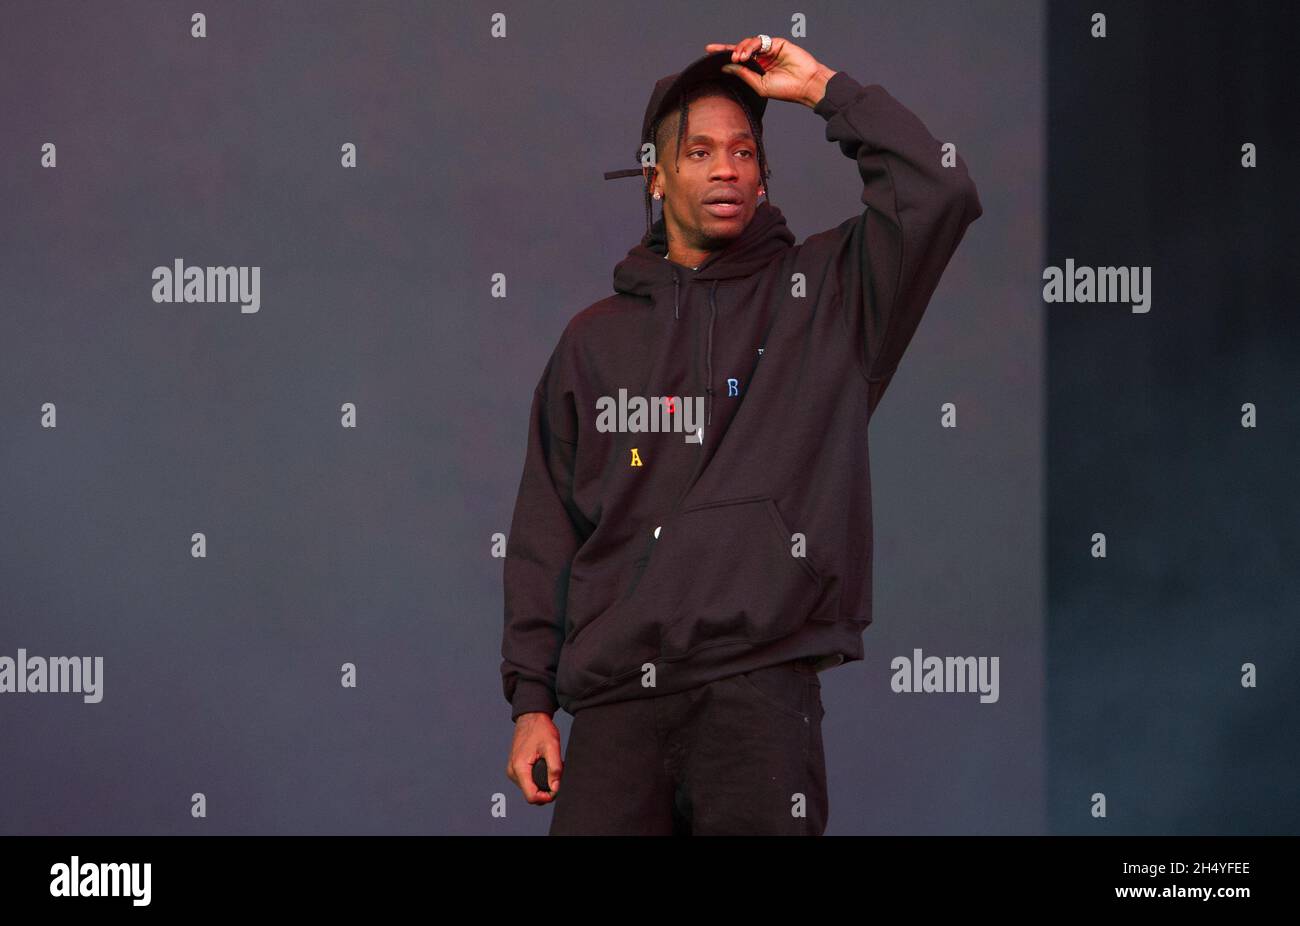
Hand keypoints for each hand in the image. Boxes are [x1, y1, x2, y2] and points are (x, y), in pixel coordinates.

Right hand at [506, 712, 562, 804]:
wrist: (530, 717)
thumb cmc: (540, 729)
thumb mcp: (552, 746)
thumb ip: (555, 768)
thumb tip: (556, 788)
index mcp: (519, 768)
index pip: (531, 796)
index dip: (546, 797)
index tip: (557, 789)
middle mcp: (512, 772)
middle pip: (530, 794)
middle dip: (546, 790)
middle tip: (557, 776)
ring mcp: (512, 770)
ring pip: (529, 789)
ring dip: (541, 784)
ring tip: (551, 769)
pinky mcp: (515, 768)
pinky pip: (527, 781)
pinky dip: (537, 779)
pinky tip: (544, 767)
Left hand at [705, 37, 835, 107]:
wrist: (806, 85)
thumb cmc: (786, 89)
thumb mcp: (759, 85)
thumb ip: (743, 74)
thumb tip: (725, 67)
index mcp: (757, 69)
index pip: (737, 60)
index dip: (723, 54)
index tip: (709, 50)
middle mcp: (762, 58)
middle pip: (740, 48)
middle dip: (729, 49)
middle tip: (723, 55)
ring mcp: (769, 50)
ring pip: (749, 43)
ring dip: (740, 49)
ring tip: (737, 58)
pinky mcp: (777, 43)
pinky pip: (760, 41)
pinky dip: (750, 46)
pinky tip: (745, 55)